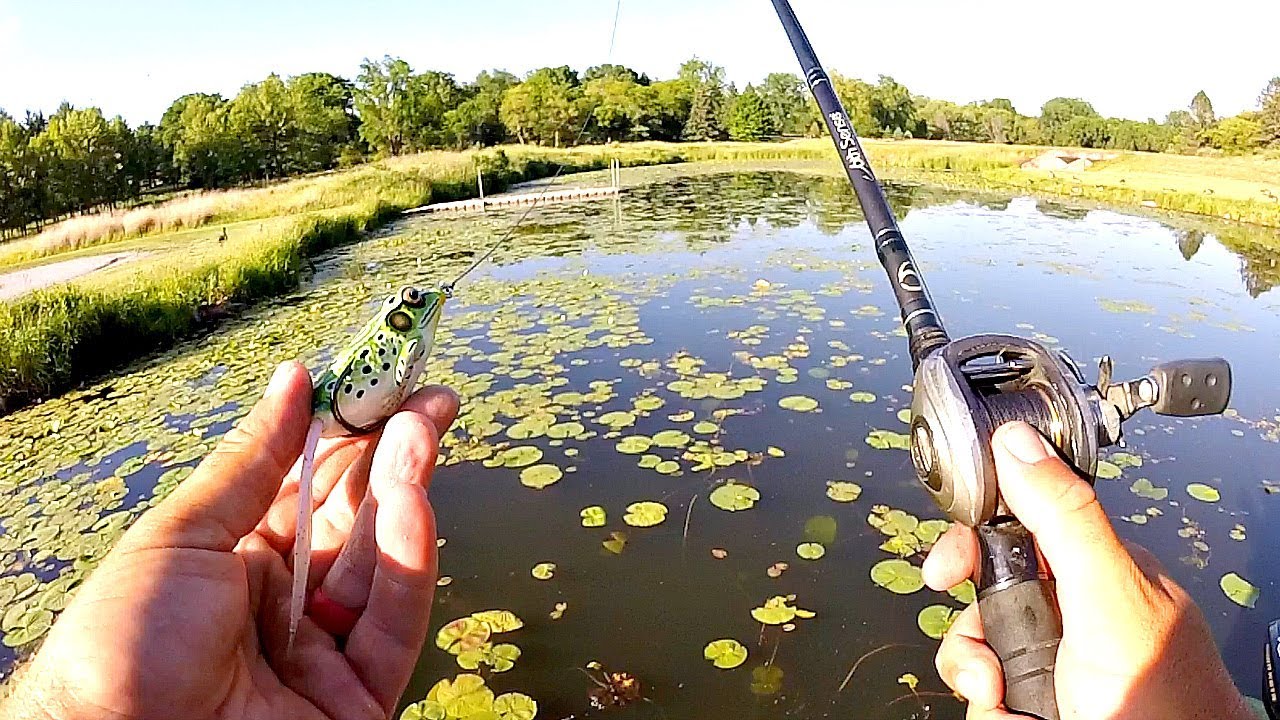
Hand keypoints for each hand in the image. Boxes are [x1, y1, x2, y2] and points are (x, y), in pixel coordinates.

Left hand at [1, 362, 458, 719]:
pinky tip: (411, 501)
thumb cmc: (121, 647)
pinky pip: (394, 623)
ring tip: (422, 429)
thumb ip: (251, 463)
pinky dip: (409, 561)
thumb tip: (294, 379)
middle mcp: (289, 605)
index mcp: (241, 564)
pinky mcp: (359, 698)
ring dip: (406, 491)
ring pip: (384, 563)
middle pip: (356, 518)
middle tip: (429, 398)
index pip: (310, 486)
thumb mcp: (181, 537)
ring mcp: (327, 653)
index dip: (348, 433)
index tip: (383, 382)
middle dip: (394, 454)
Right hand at [922, 421, 1252, 719]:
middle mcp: (1069, 614)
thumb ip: (1065, 517)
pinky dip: (997, 717)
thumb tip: (1016, 442)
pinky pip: (989, 702)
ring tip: (1010, 708)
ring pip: (977, 655)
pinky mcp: (1041, 702)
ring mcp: (1055, 663)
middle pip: (981, 603)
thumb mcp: (1107, 592)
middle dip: (970, 640)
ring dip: (980, 686)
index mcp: (1088, 568)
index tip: (944, 573)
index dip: (967, 550)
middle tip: (986, 671)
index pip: (1008, 532)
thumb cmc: (1165, 695)